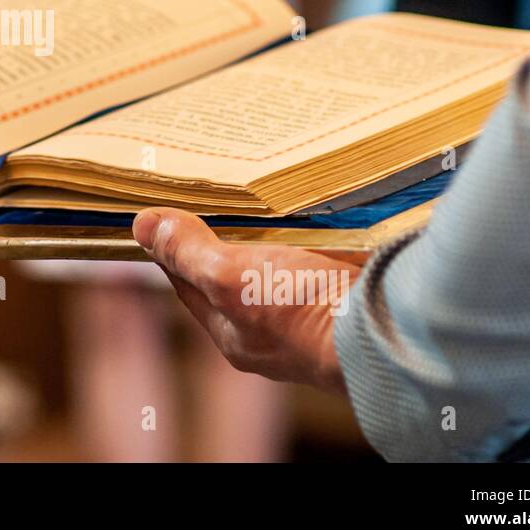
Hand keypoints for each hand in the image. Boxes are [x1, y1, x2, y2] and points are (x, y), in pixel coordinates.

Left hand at [133, 208, 358, 393]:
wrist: (387, 329)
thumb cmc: (301, 311)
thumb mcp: (229, 275)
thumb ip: (189, 253)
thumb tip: (143, 226)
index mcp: (233, 333)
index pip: (188, 284)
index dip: (174, 248)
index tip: (166, 211)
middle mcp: (269, 332)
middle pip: (234, 276)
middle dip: (226, 239)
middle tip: (217, 196)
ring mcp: (310, 316)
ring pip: (279, 269)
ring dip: (274, 237)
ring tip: (263, 198)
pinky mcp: (346, 296)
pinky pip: (320, 262)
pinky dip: (314, 239)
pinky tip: (314, 217)